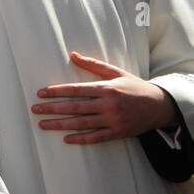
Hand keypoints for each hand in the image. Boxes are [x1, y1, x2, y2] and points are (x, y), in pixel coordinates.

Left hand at [32, 52, 178, 143]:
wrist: (160, 105)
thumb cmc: (135, 87)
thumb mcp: (116, 73)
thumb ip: (93, 65)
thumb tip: (72, 54)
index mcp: (106, 88)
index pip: (76, 90)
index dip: (56, 92)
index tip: (40, 93)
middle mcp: (108, 104)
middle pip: (75, 107)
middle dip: (52, 108)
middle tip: (34, 109)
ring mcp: (113, 119)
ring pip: (82, 123)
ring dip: (60, 124)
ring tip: (43, 124)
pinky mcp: (118, 132)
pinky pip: (96, 137)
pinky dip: (81, 138)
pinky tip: (66, 139)